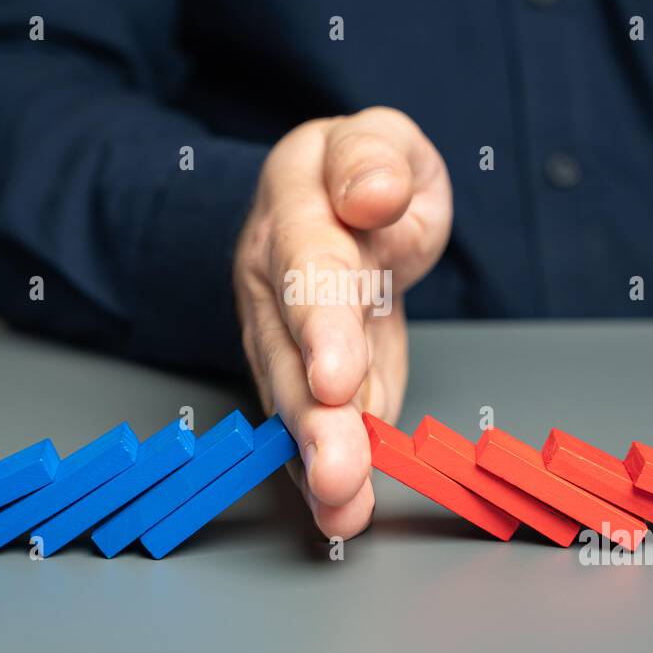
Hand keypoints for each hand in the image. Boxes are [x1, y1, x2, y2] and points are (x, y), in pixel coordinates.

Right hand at [233, 107, 451, 537]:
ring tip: (342, 509)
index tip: (336, 381)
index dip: (320, 327)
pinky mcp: (304, 379)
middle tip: (338, 474)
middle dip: (313, 420)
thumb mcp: (378, 139)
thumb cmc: (363, 173)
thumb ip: (375, 156)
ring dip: (318, 459)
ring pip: (294, 401)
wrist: (336, 205)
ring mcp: (283, 337)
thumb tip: (372, 194)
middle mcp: (275, 282)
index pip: (308, 269)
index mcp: (296, 210)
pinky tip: (341, 512)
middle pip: (289, 354)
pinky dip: (323, 472)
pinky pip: (310, 425)